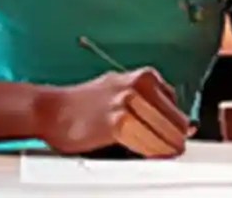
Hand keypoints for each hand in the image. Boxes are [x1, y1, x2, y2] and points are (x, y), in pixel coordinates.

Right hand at [34, 68, 189, 157]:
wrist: (50, 109)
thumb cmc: (83, 104)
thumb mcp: (121, 90)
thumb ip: (149, 102)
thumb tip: (181, 123)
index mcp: (144, 76)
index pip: (175, 104)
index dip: (178, 123)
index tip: (181, 135)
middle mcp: (138, 86)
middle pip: (173, 118)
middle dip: (177, 136)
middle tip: (178, 148)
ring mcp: (128, 103)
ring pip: (163, 131)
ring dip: (168, 146)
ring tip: (169, 154)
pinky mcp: (118, 122)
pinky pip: (146, 142)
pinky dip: (153, 151)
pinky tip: (153, 155)